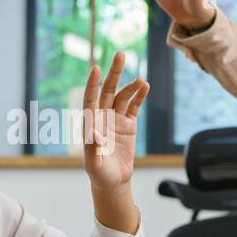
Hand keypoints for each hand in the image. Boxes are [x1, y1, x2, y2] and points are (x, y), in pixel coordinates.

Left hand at [83, 52, 148, 193]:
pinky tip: (145, 86)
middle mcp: (102, 117)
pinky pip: (134, 106)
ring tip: (141, 80)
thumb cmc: (100, 174)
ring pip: (123, 96)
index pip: (90, 99)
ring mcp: (116, 119)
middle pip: (108, 91)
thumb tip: (93, 133)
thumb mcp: (94, 164)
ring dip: (131, 86)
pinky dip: (140, 96)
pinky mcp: (129, 125)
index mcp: (91, 123)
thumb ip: (93, 149)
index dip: (93, 84)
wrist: (113, 182)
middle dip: (114, 73)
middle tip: (120, 55)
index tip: (96, 69)